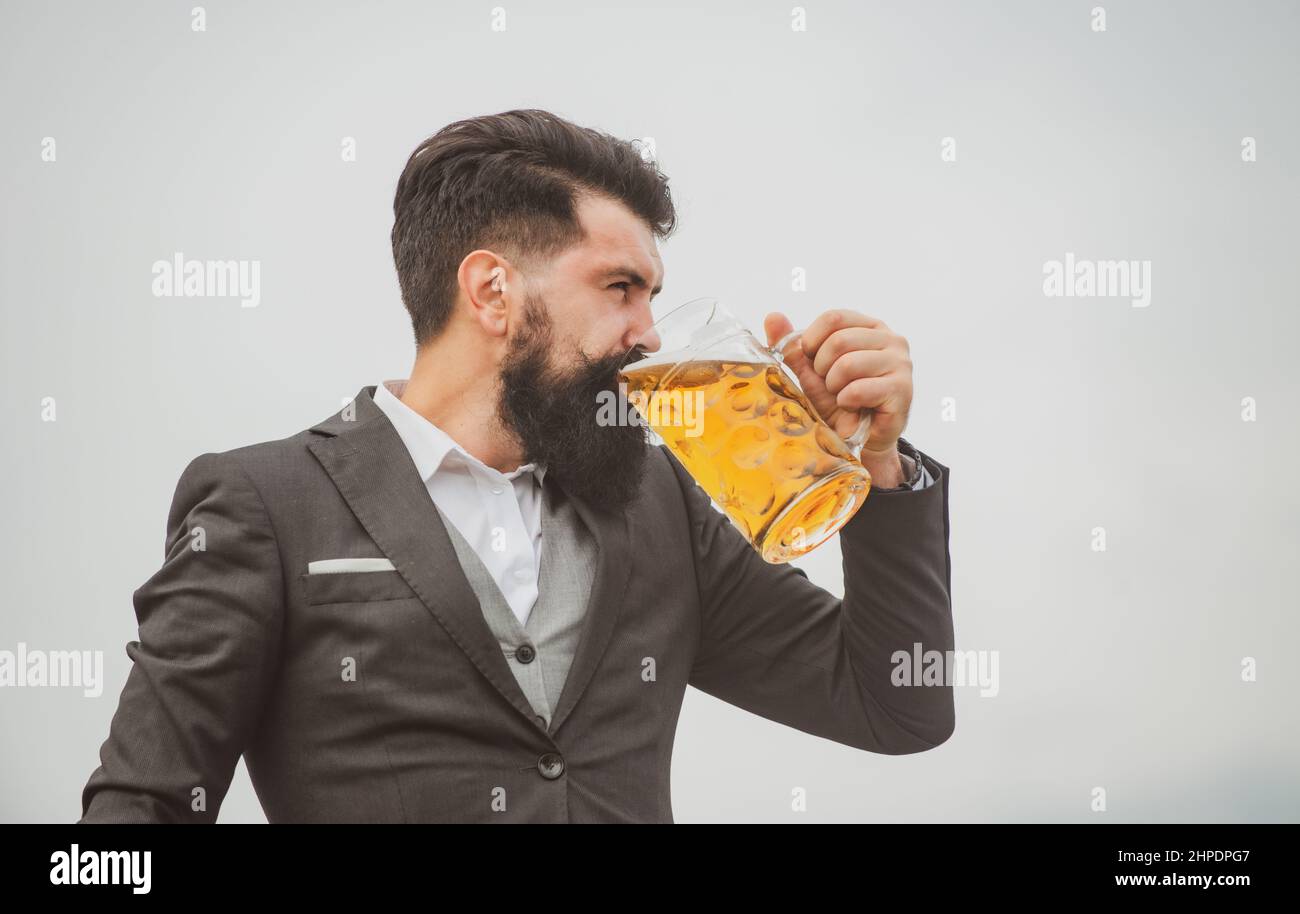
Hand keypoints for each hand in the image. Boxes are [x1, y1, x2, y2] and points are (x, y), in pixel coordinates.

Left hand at [763, 309, 912, 466]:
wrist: (860, 438)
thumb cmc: (838, 400)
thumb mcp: (810, 371)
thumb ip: (792, 346)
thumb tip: (772, 316)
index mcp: (870, 327)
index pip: (834, 317)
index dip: (813, 341)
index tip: (812, 361)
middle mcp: (891, 339)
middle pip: (839, 340)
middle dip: (823, 368)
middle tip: (830, 385)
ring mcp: (900, 363)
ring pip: (848, 364)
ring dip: (834, 387)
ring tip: (842, 396)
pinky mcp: (902, 389)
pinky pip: (858, 389)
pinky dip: (846, 402)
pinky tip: (853, 408)